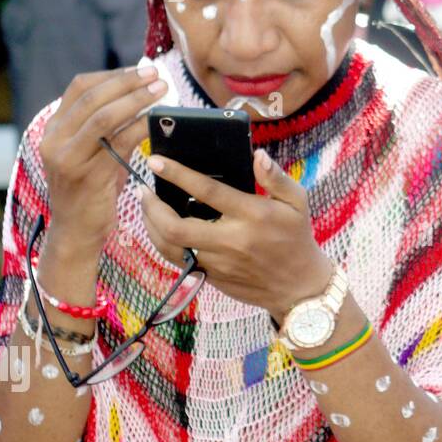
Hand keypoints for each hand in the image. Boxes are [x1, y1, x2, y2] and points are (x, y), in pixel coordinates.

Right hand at [40, 67, 168, 254]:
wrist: (76, 230)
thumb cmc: (91, 188)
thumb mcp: (91, 151)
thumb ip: (107, 125)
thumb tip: (141, 93)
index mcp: (53, 128)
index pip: (79, 87)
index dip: (112, 74)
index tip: (140, 69)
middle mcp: (54, 139)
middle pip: (92, 97)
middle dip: (128, 82)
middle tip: (156, 75)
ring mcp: (67, 158)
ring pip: (103, 117)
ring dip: (136, 100)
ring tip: (161, 91)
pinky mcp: (86, 175)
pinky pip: (117, 143)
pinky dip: (139, 127)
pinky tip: (155, 121)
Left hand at [138, 148, 333, 321]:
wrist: (298, 286)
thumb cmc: (296, 238)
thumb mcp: (297, 202)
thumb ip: (276, 178)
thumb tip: (257, 155)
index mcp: (252, 215)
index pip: (208, 191)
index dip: (178, 174)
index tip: (156, 161)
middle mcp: (231, 240)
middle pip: (176, 226)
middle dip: (152, 206)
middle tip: (143, 189)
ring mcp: (218, 262)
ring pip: (170, 246)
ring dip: (151, 225)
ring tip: (147, 206)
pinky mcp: (212, 277)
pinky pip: (177, 259)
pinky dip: (163, 242)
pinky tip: (160, 228)